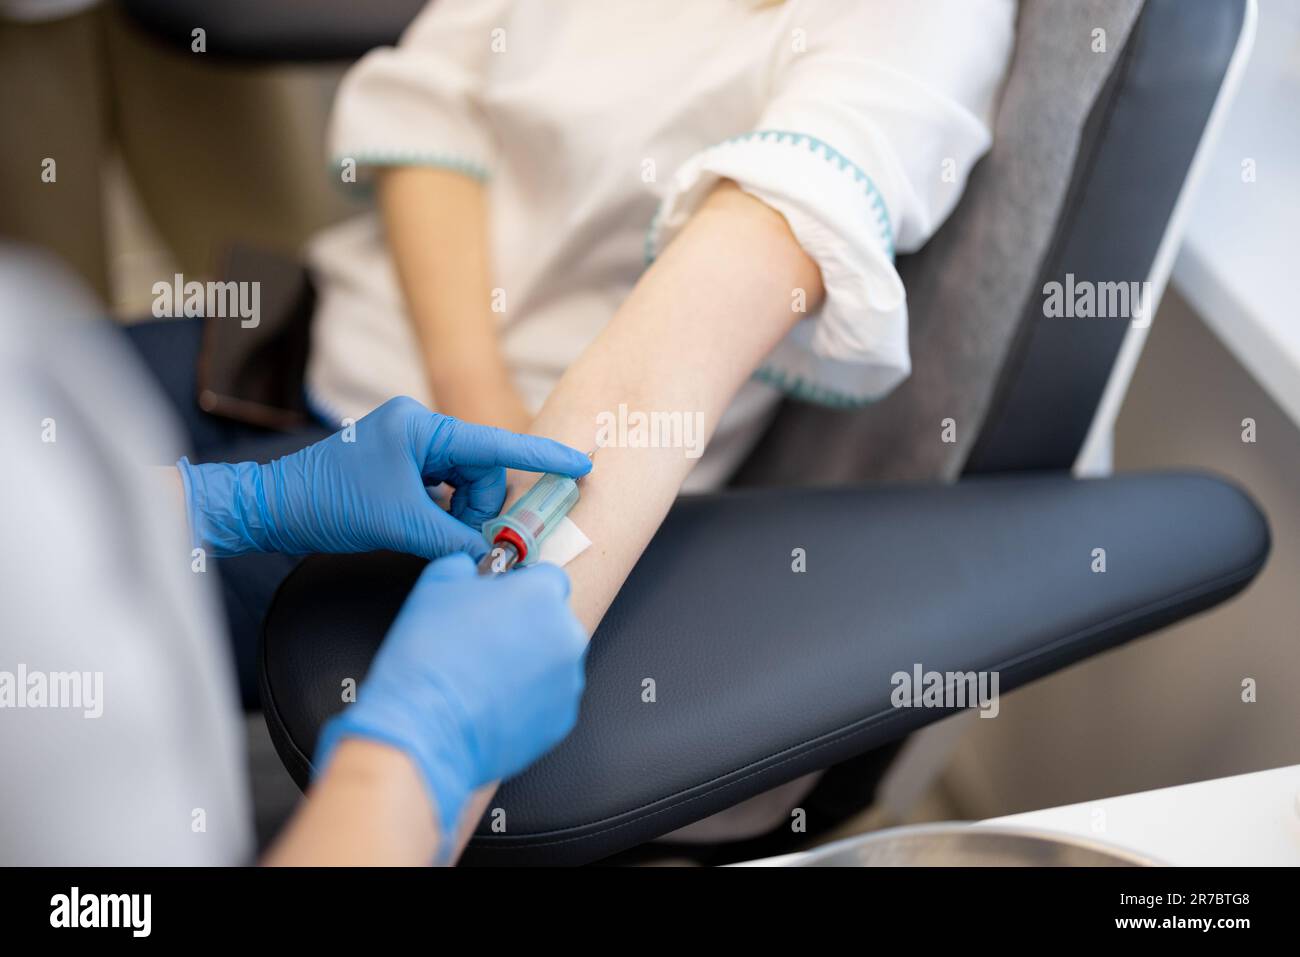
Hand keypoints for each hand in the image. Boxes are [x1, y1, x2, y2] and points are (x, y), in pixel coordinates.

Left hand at [177, 396, 589, 558]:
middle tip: (466, 542)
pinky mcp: (401, 468)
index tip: (581, 464)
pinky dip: (444, 514)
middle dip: (481, 509)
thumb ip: (453, 537)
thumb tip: (488, 555)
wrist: (270, 509)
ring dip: (461, 515)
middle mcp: (420, 430)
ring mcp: (410, 449)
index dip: (542, 456)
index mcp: (423, 428)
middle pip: (483, 472)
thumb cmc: (326, 503)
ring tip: (435, 537)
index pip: (496, 444)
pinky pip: (443, 490)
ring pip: (464, 485)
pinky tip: (427, 529)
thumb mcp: (399, 523)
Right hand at [313, 553, 587, 838]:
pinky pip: (550, 699)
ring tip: (486, 676)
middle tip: (487, 641)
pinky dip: (529, 699)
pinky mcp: (562, 718)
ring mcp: (569, 680)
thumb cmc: (429, 656)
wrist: (424, 727)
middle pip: (554, 621)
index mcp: (542, 595)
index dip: (521, 588)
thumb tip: (470, 569)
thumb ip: (464, 566)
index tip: (502, 601)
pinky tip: (493, 702)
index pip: (547, 578)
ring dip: (530, 663)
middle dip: (528, 626)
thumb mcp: (434, 586)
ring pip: (553, 661)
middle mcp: (567, 634)